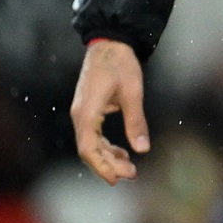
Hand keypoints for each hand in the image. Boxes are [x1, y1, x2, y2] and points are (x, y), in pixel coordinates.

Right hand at [70, 37, 149, 183]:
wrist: (110, 43)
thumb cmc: (121, 65)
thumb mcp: (133, 93)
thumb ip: (136, 121)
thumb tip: (143, 149)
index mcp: (87, 112)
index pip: (89, 148)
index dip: (102, 166)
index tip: (117, 178)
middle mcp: (80, 115)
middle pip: (89, 149)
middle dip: (108, 165)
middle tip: (131, 174)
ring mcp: (82, 113)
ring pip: (91, 144)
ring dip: (108, 157)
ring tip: (129, 167)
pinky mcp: (88, 110)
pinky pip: (94, 135)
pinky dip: (107, 146)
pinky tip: (122, 153)